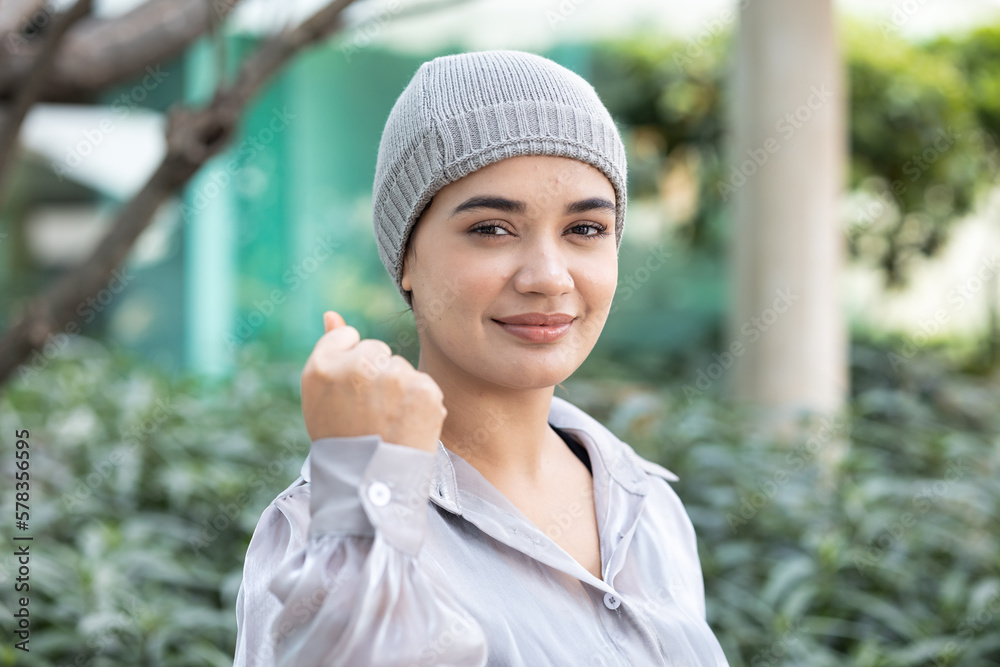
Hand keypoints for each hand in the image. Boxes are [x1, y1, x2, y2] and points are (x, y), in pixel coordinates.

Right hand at [300, 310, 445, 452]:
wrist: (370, 489)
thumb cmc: (341, 441)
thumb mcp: (321, 397)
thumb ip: (328, 351)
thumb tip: (332, 313)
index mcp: (322, 367)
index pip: (347, 336)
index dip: (350, 364)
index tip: (351, 392)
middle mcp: (356, 366)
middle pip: (376, 350)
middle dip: (377, 374)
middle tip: (369, 414)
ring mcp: (392, 377)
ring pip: (401, 367)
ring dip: (400, 390)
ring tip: (388, 424)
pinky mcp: (423, 390)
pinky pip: (424, 383)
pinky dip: (420, 404)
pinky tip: (407, 427)